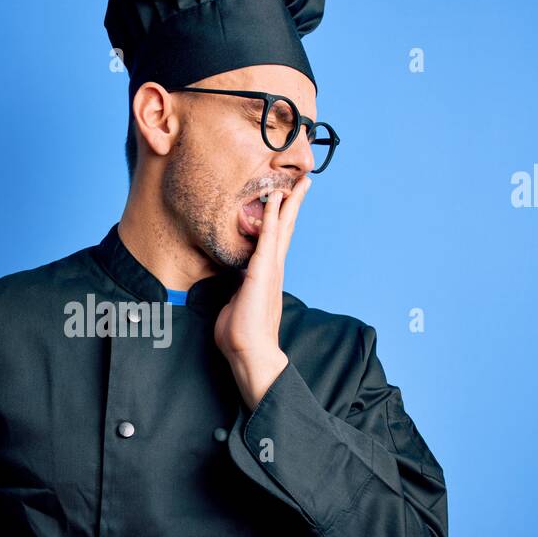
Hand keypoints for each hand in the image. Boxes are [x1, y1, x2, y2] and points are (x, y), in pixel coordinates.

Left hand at [215, 176, 311, 410]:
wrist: (249, 352)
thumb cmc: (240, 334)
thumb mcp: (235, 304)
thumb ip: (237, 290)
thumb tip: (234, 287)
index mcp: (266, 275)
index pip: (276, 241)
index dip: (281, 219)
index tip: (286, 200)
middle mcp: (273, 269)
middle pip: (286, 230)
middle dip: (293, 205)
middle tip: (303, 183)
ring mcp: (270, 270)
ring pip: (282, 230)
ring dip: (288, 205)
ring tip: (297, 184)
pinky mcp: (262, 273)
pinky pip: (268, 239)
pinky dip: (272, 218)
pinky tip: (275, 201)